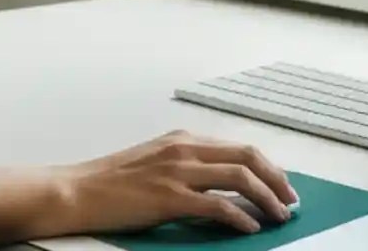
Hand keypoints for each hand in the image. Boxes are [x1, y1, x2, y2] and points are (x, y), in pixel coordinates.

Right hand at [59, 130, 298, 235]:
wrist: (76, 191)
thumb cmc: (110, 182)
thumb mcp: (154, 162)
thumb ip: (186, 167)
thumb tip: (220, 186)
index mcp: (182, 140)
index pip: (237, 148)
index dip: (266, 166)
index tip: (281, 184)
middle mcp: (184, 149)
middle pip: (247, 156)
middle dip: (276, 179)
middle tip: (291, 200)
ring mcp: (177, 172)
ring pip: (239, 177)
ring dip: (267, 197)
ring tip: (279, 215)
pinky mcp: (169, 198)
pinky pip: (217, 206)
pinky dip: (240, 217)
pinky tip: (249, 228)